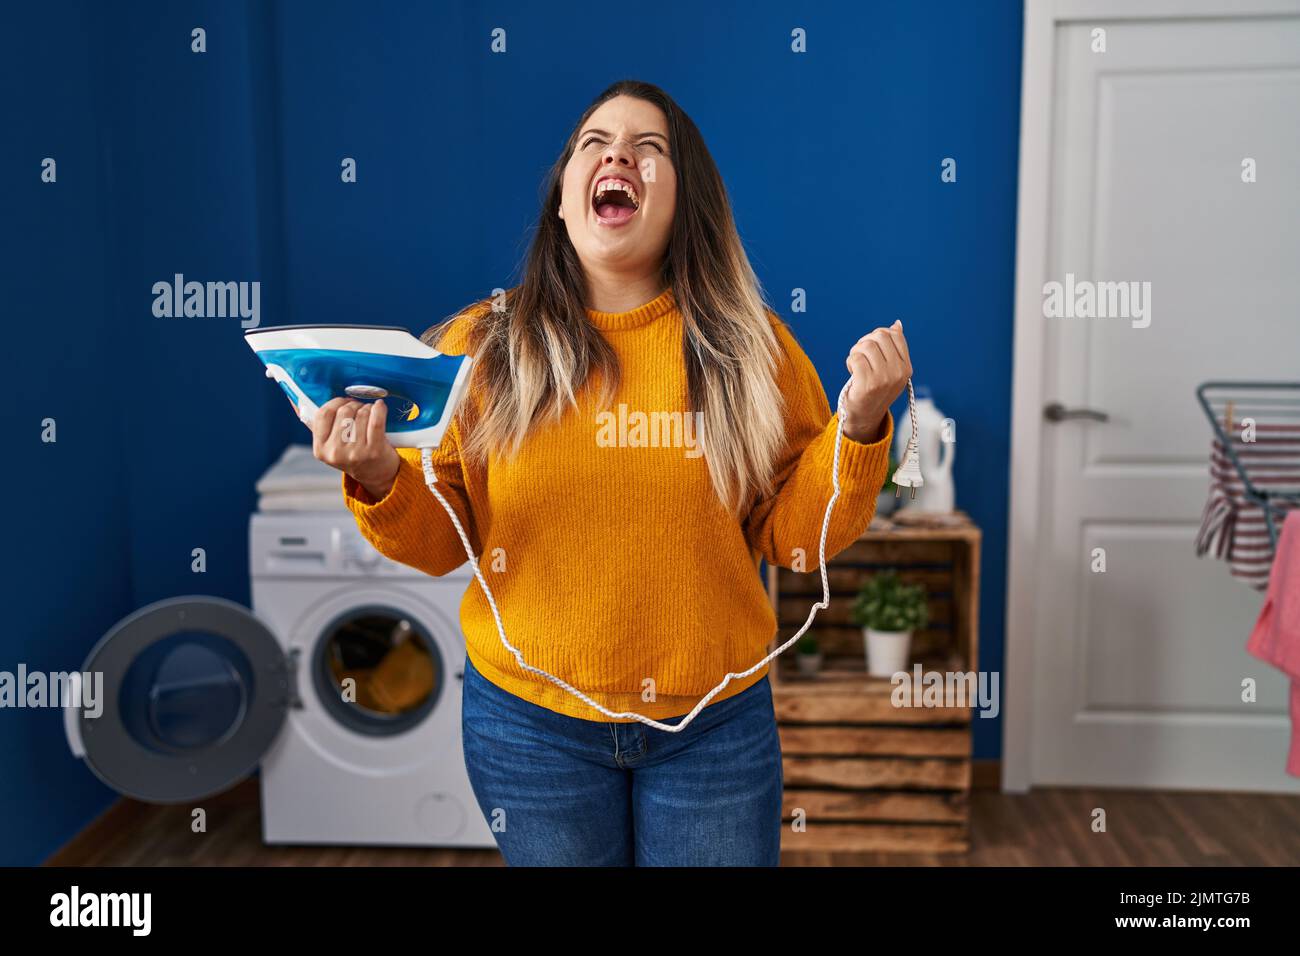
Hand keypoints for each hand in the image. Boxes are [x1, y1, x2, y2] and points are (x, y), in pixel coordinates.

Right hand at [312, 397, 401, 498]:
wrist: (375, 474)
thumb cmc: (352, 453)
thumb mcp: (331, 445)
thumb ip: (321, 425)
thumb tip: (304, 397)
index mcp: (320, 449)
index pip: (323, 414)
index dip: (335, 402)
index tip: (343, 401)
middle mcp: (336, 452)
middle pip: (344, 412)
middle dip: (353, 404)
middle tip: (359, 407)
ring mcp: (355, 452)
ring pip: (361, 414)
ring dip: (367, 408)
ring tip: (369, 412)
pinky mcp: (374, 451)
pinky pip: (376, 421)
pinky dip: (379, 410)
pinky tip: (379, 406)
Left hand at [841, 320, 912, 442]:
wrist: (865, 417)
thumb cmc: (874, 390)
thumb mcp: (890, 370)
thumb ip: (894, 348)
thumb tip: (897, 324)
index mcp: (906, 367)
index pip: (894, 334)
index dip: (878, 337)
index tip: (873, 349)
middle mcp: (899, 372)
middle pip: (879, 336)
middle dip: (865, 342)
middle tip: (861, 357)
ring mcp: (885, 379)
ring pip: (866, 345)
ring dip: (856, 353)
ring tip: (857, 366)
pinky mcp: (868, 384)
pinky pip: (855, 358)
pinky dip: (850, 362)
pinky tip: (853, 373)